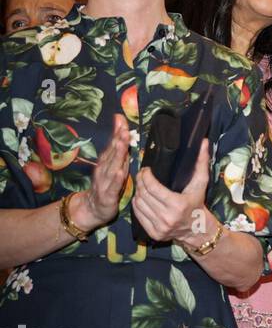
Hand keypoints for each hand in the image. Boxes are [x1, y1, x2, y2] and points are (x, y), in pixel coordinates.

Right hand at [75, 113, 129, 228]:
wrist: (91, 210)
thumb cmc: (106, 187)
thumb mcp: (114, 168)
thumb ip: (119, 153)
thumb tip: (124, 135)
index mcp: (106, 163)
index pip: (113, 144)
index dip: (117, 131)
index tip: (121, 118)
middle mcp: (103, 170)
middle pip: (112, 152)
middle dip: (118, 139)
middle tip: (123, 127)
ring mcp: (104, 182)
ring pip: (112, 166)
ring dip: (117, 154)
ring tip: (122, 142)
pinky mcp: (107, 195)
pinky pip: (112, 186)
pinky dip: (116, 179)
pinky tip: (120, 172)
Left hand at [134, 139, 212, 244]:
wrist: (198, 230)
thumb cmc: (198, 203)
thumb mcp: (201, 183)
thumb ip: (201, 162)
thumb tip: (203, 141)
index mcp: (178, 205)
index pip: (153, 188)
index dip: (146, 176)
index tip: (146, 169)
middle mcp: (167, 217)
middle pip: (144, 194)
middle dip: (140, 182)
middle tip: (142, 174)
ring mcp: (159, 227)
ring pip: (139, 204)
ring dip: (137, 192)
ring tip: (141, 185)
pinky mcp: (153, 233)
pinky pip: (138, 215)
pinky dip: (137, 204)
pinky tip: (141, 197)